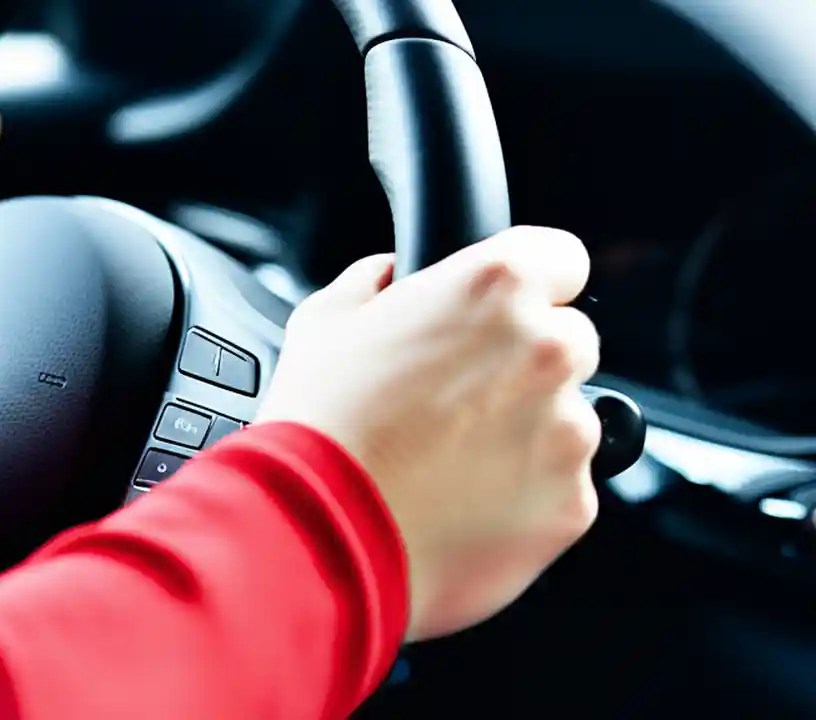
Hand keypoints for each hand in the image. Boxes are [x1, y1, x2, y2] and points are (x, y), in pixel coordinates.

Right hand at [256, 227, 600, 641]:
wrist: (318, 532)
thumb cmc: (319, 426)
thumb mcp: (324, 320)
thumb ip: (376, 281)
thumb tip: (391, 277)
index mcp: (495, 288)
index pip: (561, 258)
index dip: (529, 285)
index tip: (503, 312)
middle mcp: (545, 351)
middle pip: (569, 342)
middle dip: (526, 365)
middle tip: (459, 398)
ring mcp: (568, 432)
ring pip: (569, 420)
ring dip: (527, 433)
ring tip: (450, 461)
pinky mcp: (571, 504)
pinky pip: (562, 488)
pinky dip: (525, 495)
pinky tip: (462, 501)